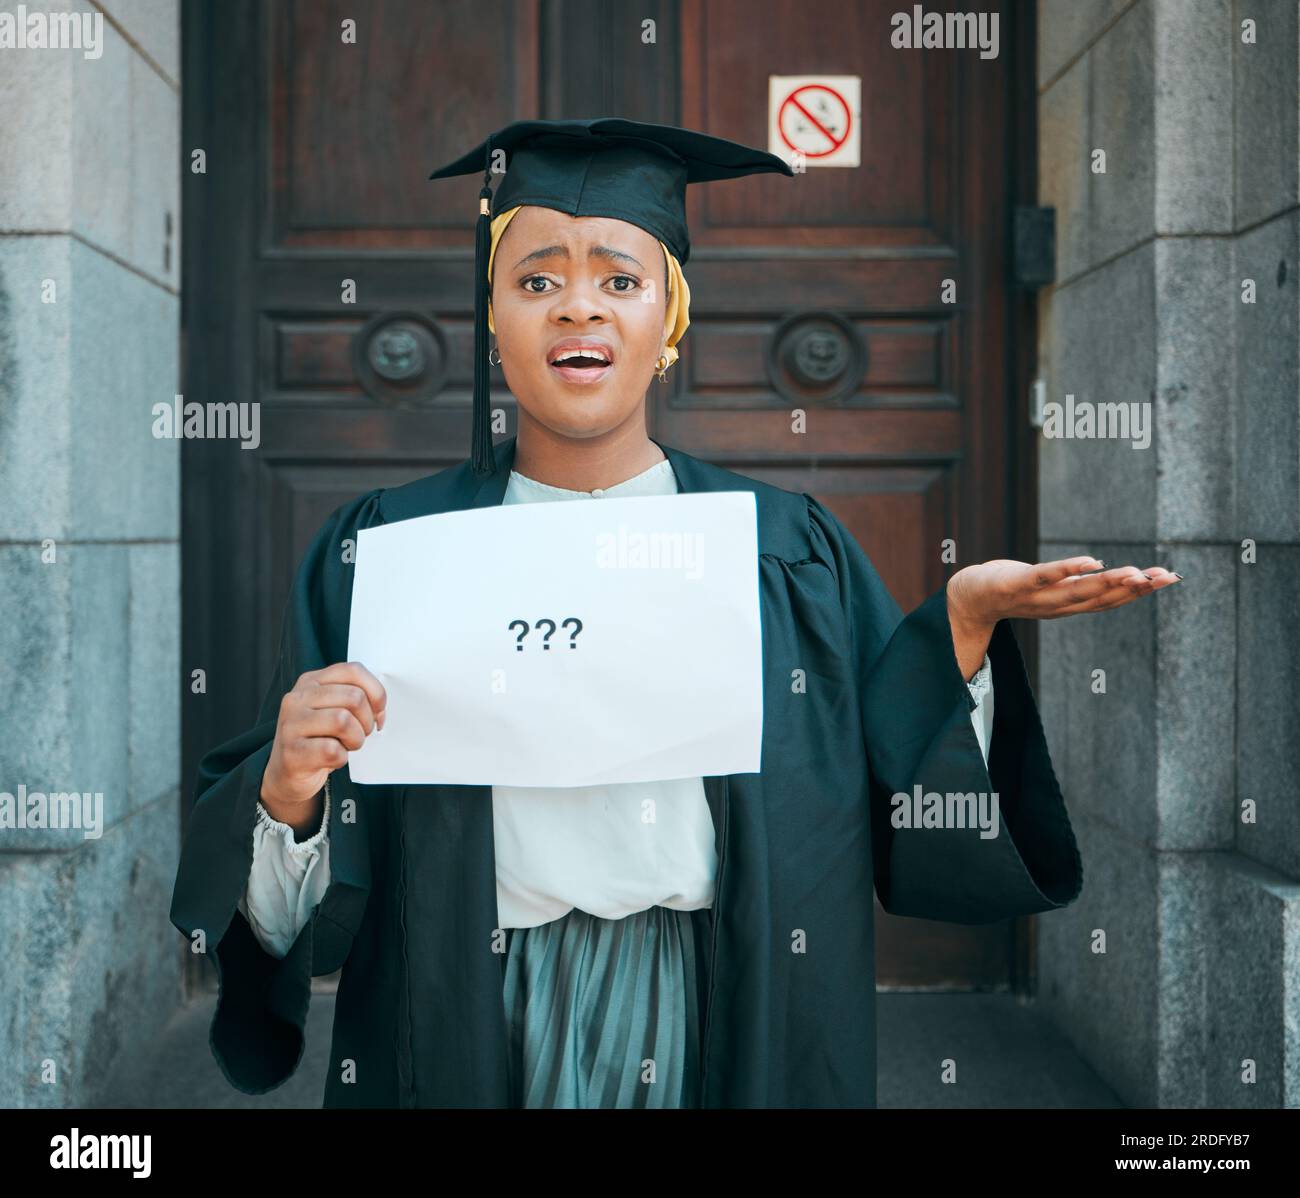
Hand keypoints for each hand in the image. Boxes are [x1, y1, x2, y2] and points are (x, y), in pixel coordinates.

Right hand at [261, 662, 387, 819]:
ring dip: (356, 739)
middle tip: (359, 734)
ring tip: (347, 745)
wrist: (287, 773)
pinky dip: (341, 758)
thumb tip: (379, 710)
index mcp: (311, 681)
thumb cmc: (318, 739)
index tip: (377, 711)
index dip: (376, 692)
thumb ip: (356, 700)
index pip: (353, 671)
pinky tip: (332, 759)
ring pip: (343, 720)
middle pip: (354, 697)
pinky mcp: (292, 752)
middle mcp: (297, 698)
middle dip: (367, 721)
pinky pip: (332, 750)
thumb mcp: (333, 709)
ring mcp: (291, 724)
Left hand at [944, 557, 1181, 681]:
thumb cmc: (1013, 588)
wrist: (966, 598)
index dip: (1139, 592)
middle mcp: (1055, 606)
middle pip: (1099, 599)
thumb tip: (1112, 573)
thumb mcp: (1052, 587)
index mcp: (1066, 606)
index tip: (1169, 578)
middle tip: (1165, 577)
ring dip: (1108, 582)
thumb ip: (1081, 584)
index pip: (1108, 601)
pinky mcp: (1014, 584)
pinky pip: (1043, 576)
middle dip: (1134, 588)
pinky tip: (1089, 561)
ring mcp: (1034, 597)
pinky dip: (1066, 570)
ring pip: (1077, 592)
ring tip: (1136, 572)